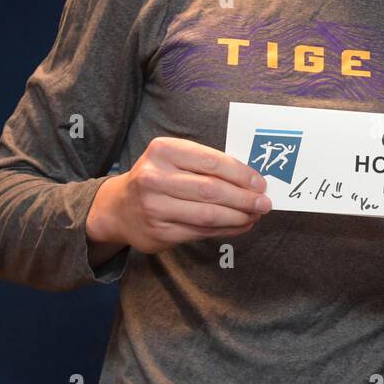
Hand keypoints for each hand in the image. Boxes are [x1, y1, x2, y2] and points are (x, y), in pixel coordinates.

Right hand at [87, 136, 271, 256]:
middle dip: (244, 198)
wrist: (118, 208)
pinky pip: (201, 232)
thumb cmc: (159, 178)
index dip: (242, 174)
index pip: (212, 162)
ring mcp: (155, 207)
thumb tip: (252, 180)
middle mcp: (155, 178)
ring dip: (238, 217)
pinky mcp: (159, 232)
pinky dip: (226, 230)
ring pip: (208, 214)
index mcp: (163, 151)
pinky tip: (240, 226)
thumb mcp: (175, 159)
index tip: (261, 183)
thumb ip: (208, 165)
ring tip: (255, 216)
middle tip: (264, 204)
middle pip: (212, 190)